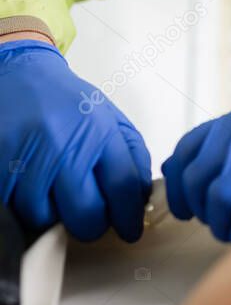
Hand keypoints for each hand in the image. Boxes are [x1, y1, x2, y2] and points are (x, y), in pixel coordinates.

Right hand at [0, 39, 151, 241]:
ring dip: (53, 213)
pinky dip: (26, 206)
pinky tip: (32, 184)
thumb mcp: (108, 117)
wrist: (18, 76)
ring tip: (53, 186)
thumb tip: (139, 200)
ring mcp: (28, 159)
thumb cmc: (64, 101)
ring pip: (47, 220)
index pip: (123, 187)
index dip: (129, 217)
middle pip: (86, 215)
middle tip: (89, 212)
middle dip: (91, 222)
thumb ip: (130, 155)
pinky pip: (17, 212)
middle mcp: (64, 144)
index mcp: (98, 130)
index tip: (129, 228)